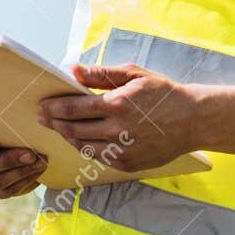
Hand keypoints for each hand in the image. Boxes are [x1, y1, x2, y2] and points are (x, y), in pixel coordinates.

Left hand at [36, 63, 203, 172]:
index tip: (42, 105)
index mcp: (117, 105)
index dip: (53, 107)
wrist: (192, 120)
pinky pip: (98, 157)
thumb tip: (74, 70)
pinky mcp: (127, 164)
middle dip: (53, 122)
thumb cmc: (163, 93)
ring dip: (67, 136)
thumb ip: (101, 74)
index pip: (72, 108)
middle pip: (72, 129)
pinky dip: (86, 147)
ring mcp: (122, 151)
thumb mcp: (134, 74)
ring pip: (82, 146)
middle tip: (42, 116)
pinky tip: (81, 138)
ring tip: (59, 127)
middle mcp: (117, 131)